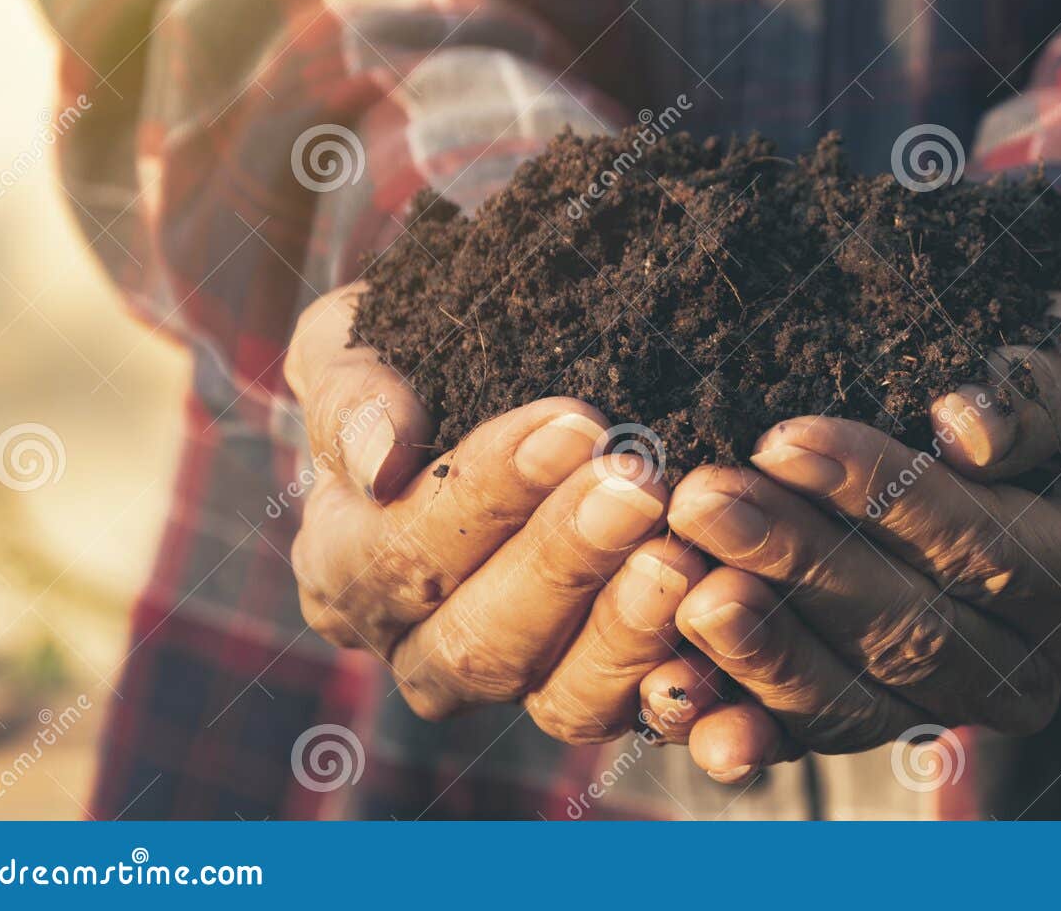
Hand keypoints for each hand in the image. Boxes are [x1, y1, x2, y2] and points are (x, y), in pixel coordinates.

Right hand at [283, 282, 706, 743]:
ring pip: (555, 696)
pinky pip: (629, 715)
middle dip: (563, 558)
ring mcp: (510, 686)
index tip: (573, 423)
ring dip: (623, 628)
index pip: (403, 552)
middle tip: (638, 484)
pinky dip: (672, 682)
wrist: (495, 370)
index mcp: (345, 570)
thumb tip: (379, 463)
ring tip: (680, 553)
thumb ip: (350, 393)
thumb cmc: (414, 358)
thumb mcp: (356, 344)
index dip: (486, 494)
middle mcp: (416, 648)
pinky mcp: (592, 700)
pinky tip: (715, 630)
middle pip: (480, 638)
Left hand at [645, 279, 1060, 781]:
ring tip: (682, 584)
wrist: (1018, 422)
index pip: (992, 551)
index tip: (786, 440)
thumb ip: (1043, 386)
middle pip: (913, 632)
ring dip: (762, 649)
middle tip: (704, 500)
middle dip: (800, 566)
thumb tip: (967, 431)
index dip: (887, 500)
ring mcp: (952, 706)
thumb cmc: (1050, 365)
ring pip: (855, 700)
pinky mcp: (877, 719)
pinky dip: (741, 722)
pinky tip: (678, 696)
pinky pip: (806, 737)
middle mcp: (1034, 665)